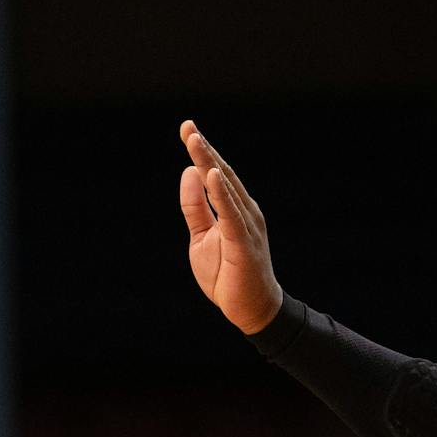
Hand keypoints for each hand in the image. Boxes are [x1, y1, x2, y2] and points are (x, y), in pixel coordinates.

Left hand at [178, 120, 284, 334]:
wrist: (250, 310)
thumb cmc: (227, 275)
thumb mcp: (201, 238)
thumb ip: (195, 208)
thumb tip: (188, 173)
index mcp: (234, 209)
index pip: (216, 175)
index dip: (202, 152)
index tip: (187, 130)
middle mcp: (244, 211)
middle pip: (222, 174)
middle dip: (204, 150)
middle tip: (187, 126)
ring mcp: (246, 225)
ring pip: (225, 188)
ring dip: (209, 163)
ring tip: (195, 140)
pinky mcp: (244, 243)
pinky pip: (230, 214)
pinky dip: (221, 193)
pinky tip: (211, 174)